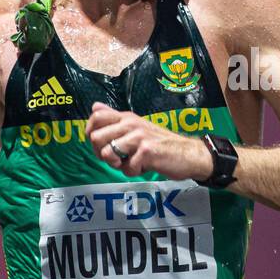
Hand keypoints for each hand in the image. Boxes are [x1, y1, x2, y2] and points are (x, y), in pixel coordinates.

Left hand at [85, 103, 214, 179]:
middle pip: (96, 138)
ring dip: (117, 165)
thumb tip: (94, 106)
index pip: (96, 117)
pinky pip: (127, 168)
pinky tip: (145, 166)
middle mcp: (131, 123)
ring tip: (131, 163)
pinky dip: (134, 172)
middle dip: (101, 154)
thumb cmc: (160, 143)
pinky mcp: (147, 151)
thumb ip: (115, 118)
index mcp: (126, 117)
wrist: (188, 154)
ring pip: (108, 153)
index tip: (102, 145)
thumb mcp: (136, 126)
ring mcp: (139, 137)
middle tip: (117, 158)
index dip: (90, 133)